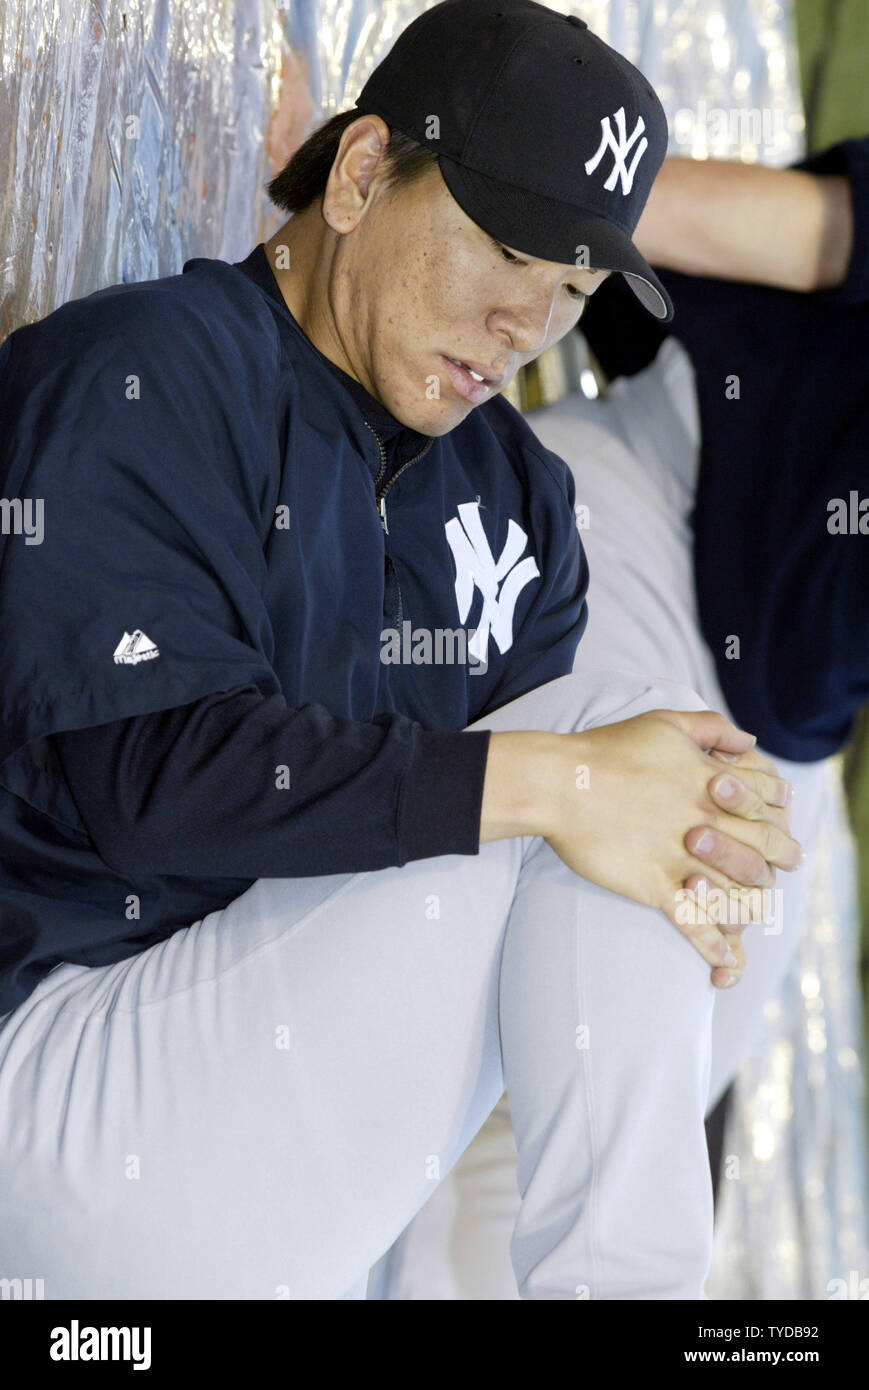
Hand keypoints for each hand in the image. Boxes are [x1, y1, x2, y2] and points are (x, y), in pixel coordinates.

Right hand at [494, 710, 801, 986]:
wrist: (561, 783)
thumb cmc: (608, 749)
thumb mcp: (665, 723)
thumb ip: (712, 727)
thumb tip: (749, 742)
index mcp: (715, 783)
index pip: (770, 804)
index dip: (779, 815)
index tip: (777, 822)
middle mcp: (708, 822)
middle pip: (765, 851)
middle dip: (780, 861)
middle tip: (782, 869)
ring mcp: (684, 858)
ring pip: (740, 893)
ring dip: (752, 908)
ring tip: (752, 917)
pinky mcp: (658, 886)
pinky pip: (697, 924)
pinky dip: (716, 948)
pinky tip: (726, 963)